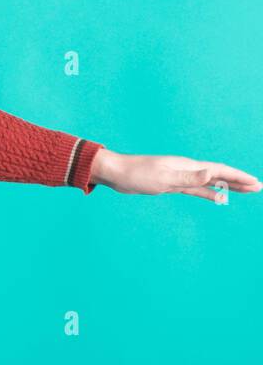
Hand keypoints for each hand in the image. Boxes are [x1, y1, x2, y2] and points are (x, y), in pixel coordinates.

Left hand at [90, 148, 260, 203]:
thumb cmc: (136, 174)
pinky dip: (209, 194)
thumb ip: (188, 178)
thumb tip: (211, 173)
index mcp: (187, 165)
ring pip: (209, 182)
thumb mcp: (163, 178)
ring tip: (246, 191)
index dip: (238, 177)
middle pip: (218, 174)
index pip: (219, 170)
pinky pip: (196, 189)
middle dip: (239, 181)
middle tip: (258, 187)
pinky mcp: (171, 184)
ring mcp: (179, 176)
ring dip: (227, 187)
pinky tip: (218, 199)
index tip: (256, 183)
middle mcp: (186, 169)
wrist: (116, 173)